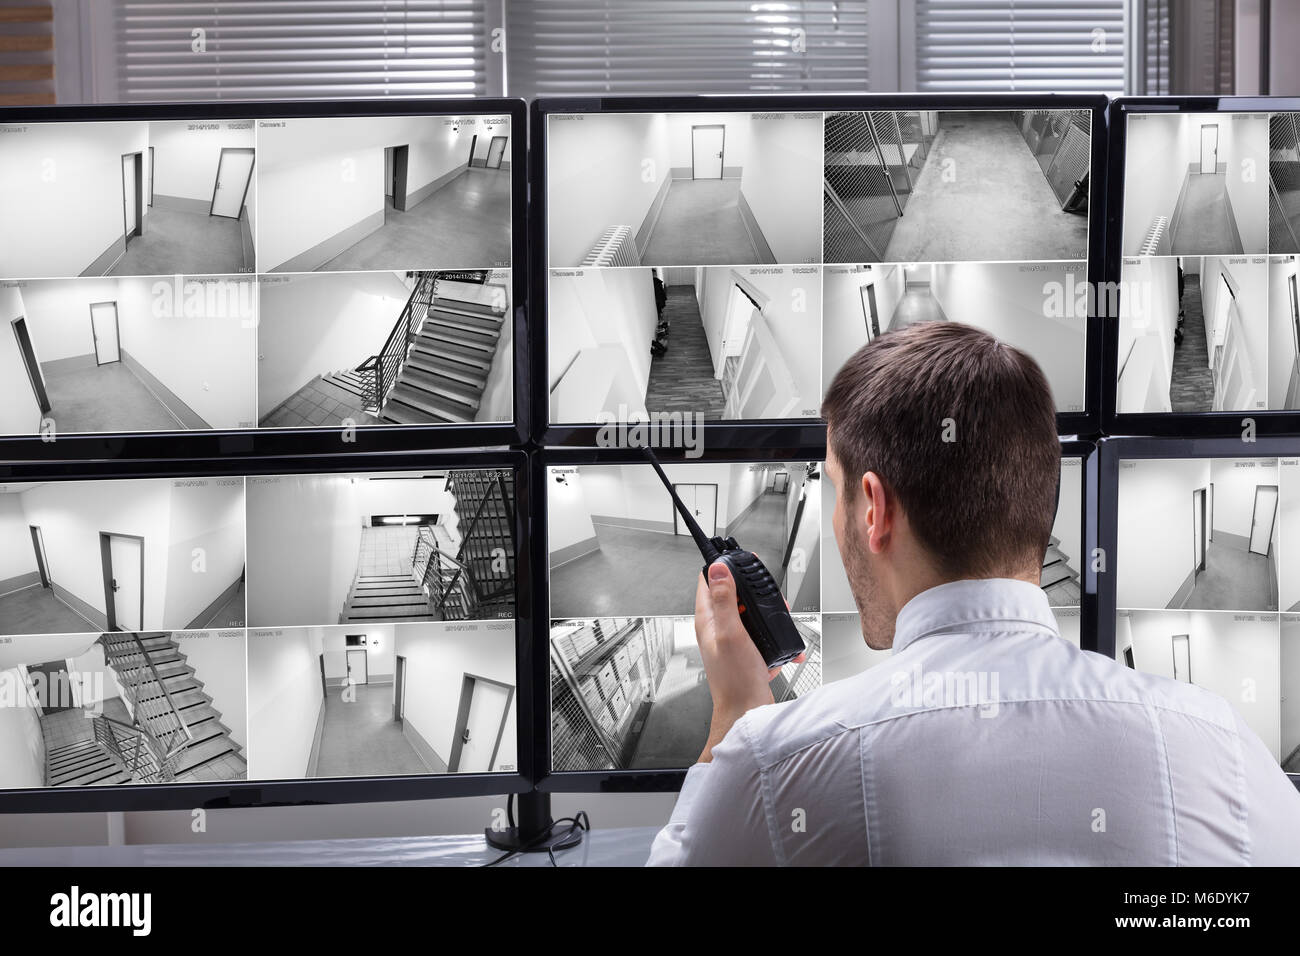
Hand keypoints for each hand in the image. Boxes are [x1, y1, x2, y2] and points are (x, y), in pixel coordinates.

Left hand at [694, 561, 803, 762]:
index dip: (722, 567)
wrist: (748, 714)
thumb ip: (724, 599)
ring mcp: (733, 642)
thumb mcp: (731, 633)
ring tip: (780, 620)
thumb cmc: (735, 680)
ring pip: (751, 615)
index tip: (737, 558)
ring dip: (768, 615)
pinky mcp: (747, 654)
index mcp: (707, 621)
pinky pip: (763, 637)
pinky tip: (783, 646)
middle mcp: (718, 629)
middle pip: (734, 596)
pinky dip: (775, 638)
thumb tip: (718, 568)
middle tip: (768, 594)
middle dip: (754, 592)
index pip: (708, 582)